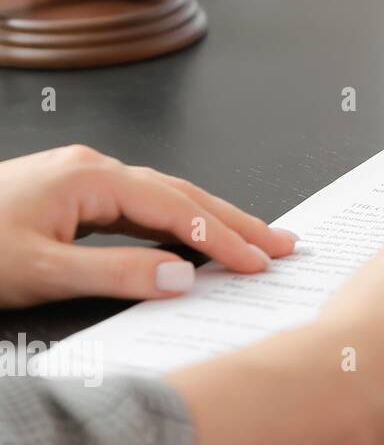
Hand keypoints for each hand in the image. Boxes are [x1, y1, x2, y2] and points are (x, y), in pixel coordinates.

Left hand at [0, 146, 295, 307]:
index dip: (225, 238)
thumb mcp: (39, 273)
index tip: (263, 261)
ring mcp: (83, 178)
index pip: (177, 210)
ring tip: (255, 240)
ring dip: (212, 220)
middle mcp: (93, 169)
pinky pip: (142, 206)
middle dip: (237, 221)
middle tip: (284, 243)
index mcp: (91, 178)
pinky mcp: (73, 194)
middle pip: (182, 194)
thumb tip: (183, 276)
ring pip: (165, 197)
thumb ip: (116, 274)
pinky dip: (177, 222)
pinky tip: (193, 238)